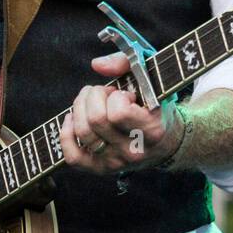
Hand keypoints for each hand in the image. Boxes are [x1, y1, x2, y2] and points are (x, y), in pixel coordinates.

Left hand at [60, 52, 184, 174]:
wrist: (166, 142)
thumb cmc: (156, 104)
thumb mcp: (150, 78)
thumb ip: (126, 63)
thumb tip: (97, 65)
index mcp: (152, 131)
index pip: (119, 113)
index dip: (116, 96)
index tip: (125, 95)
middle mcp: (134, 151)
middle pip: (95, 120)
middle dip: (94, 95)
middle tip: (104, 92)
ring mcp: (116, 163)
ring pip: (82, 132)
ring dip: (80, 107)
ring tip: (92, 101)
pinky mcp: (100, 169)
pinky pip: (72, 156)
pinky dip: (66, 134)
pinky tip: (73, 118)